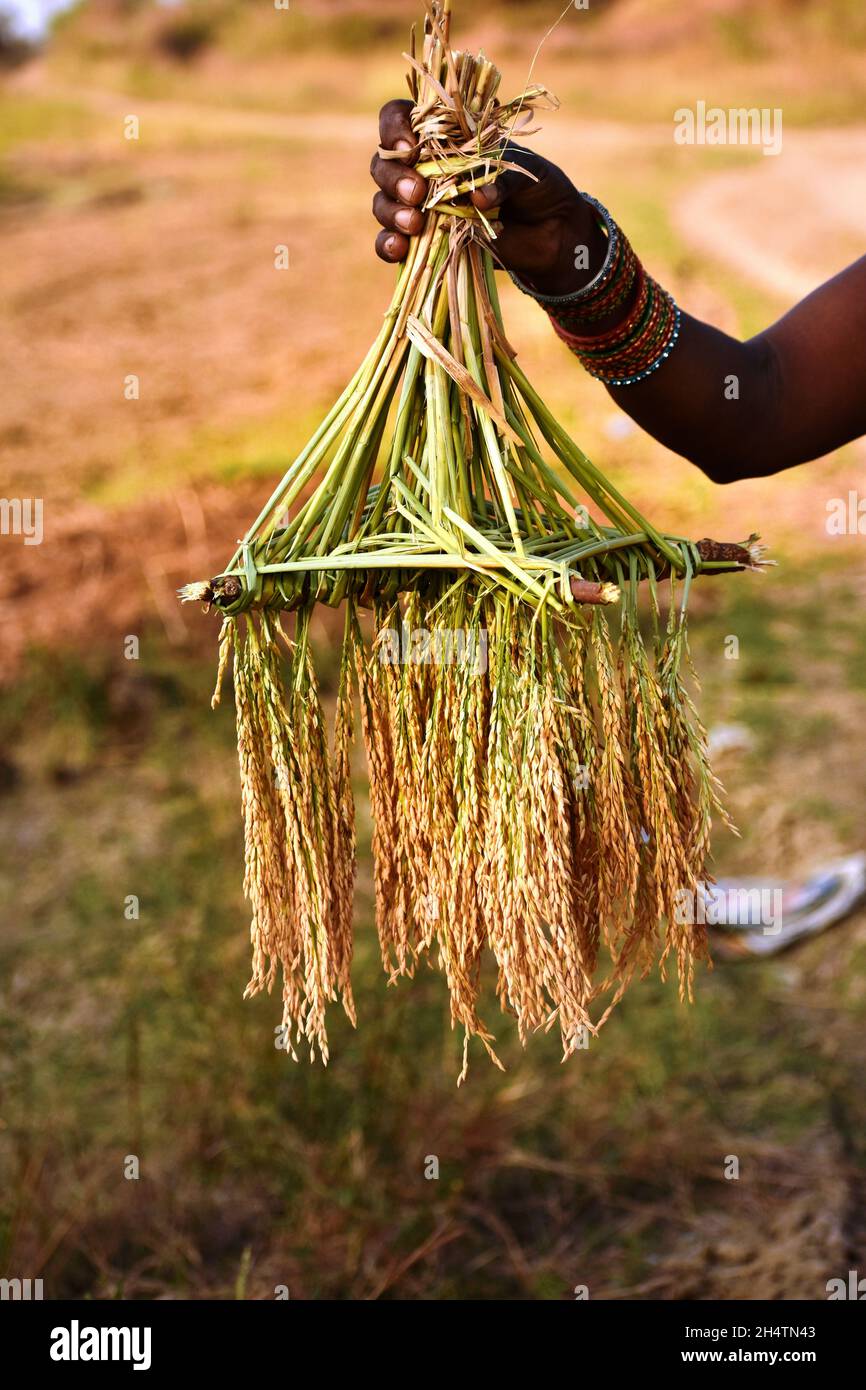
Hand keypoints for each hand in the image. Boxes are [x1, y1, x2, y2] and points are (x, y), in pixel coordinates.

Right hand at [370, 99, 607, 297]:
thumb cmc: (537, 188)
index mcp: (443, 138)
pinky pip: (389, 242)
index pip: (399, 118)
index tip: (411, 146)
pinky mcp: (423, 241)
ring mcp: (420, 207)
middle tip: (417, 194)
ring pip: (383, 203)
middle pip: (384, 163)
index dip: (395, 127)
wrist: (551, 235)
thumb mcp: (526, 170)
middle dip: (393, 177)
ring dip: (391, 212)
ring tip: (415, 224)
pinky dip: (388, 245)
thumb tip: (476, 198)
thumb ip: (501, 176)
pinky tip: (400, 248)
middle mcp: (423, 169)